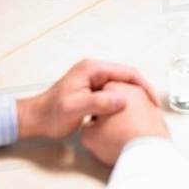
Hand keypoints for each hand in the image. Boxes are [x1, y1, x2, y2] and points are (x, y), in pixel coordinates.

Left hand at [15, 59, 160, 141]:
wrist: (35, 119)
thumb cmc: (51, 114)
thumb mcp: (75, 108)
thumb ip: (99, 102)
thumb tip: (123, 98)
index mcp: (92, 69)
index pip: (126, 72)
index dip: (143, 86)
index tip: (152, 101)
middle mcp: (94, 70)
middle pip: (126, 76)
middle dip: (141, 91)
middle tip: (152, 108)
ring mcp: (93, 79)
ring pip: (121, 85)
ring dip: (133, 96)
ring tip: (145, 111)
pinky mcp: (92, 89)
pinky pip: (114, 92)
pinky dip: (123, 101)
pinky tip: (128, 113)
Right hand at [79, 82, 169, 166]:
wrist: (145, 153)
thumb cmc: (120, 140)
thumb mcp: (89, 135)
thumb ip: (87, 125)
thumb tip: (91, 127)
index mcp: (115, 87)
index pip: (98, 92)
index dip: (93, 107)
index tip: (93, 119)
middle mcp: (134, 90)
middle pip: (116, 97)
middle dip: (110, 109)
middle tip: (106, 126)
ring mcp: (148, 101)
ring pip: (130, 106)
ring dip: (124, 115)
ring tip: (119, 133)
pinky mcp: (158, 114)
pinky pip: (142, 115)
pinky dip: (137, 122)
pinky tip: (131, 135)